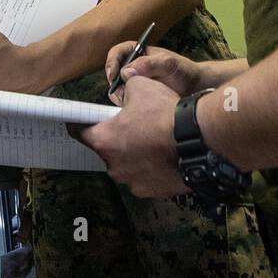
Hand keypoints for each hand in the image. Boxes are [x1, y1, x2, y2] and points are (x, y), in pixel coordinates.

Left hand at [75, 74, 184, 197]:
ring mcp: (132, 182)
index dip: (80, 123)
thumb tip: (127, 86)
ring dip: (136, 155)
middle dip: (117, 139)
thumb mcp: (140, 86)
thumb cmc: (165, 115)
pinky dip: (152, 169)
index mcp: (104, 140)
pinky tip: (165, 156)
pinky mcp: (151, 191)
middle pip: (107, 150)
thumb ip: (126, 87)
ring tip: (154, 142)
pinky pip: (146, 178)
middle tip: (134, 126)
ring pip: (128, 165)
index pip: (79, 132)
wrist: (197, 140)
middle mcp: (113, 166)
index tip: (81, 121)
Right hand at [105, 42, 207, 105]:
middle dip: (114, 83)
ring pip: (117, 88)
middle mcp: (133, 66)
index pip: (117, 53)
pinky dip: (127, 104)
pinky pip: (124, 100)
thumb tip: (127, 72)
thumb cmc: (184, 71)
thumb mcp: (169, 64)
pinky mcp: (137, 96)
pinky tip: (138, 107)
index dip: (112, 62)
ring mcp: (134, 82)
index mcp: (138, 52)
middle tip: (121, 93)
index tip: (113, 75)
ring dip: (120, 95)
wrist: (195, 88)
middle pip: (113, 72)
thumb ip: (150, 64)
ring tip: (133, 100)